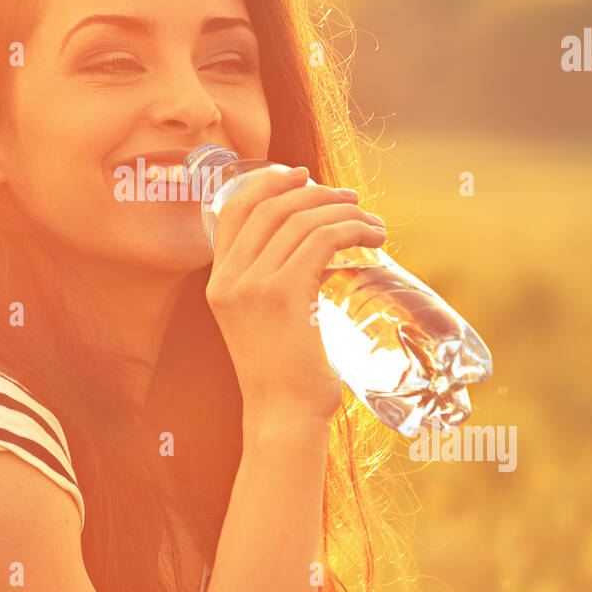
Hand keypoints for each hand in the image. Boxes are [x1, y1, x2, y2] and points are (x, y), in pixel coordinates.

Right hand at [204, 165, 387, 432]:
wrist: (283, 416)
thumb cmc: (283, 376)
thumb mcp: (262, 321)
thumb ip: (271, 282)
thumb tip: (313, 244)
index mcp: (218, 282)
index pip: (235, 209)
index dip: (269, 182)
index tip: (303, 175)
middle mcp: (229, 279)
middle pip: (272, 207)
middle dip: (315, 193)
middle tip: (351, 200)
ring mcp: (253, 285)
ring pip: (302, 220)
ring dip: (344, 213)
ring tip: (372, 225)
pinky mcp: (284, 294)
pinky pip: (321, 240)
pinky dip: (352, 230)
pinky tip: (373, 240)